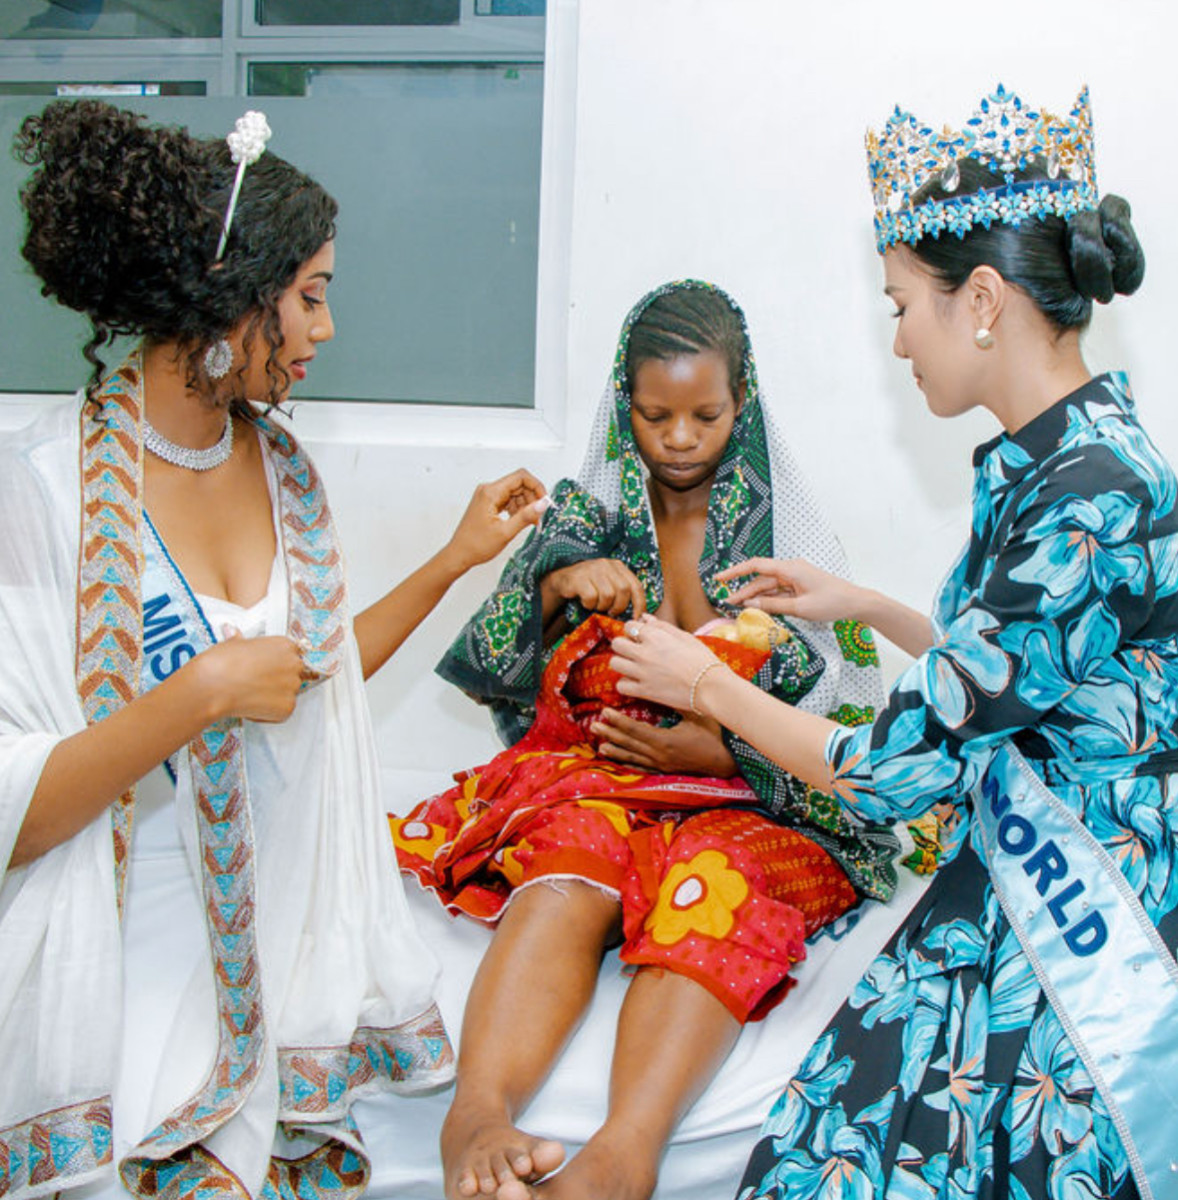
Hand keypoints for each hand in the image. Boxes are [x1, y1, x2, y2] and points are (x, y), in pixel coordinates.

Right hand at [192, 631, 304, 722]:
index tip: (266, 669)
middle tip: (257, 683)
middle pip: (292, 673)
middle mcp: (294, 664)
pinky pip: (282, 710)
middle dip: (278, 680)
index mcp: (285, 644)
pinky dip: (269, 712)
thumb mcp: (233, 644)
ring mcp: (293, 686)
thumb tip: (233, 633)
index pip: (292, 654)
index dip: (277, 663)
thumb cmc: (221, 663)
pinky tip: (251, 706)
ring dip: (274, 696)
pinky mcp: (288, 707)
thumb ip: (242, 641)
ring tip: (251, 695)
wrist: (212, 687)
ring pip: (288, 693)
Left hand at [443, 469, 548, 572]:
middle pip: (519, 484)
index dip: (536, 486)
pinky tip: (519, 521)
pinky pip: (508, 500)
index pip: (521, 477)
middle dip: (532, 498)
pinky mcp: (488, 503)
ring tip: (529, 522)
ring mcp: (488, 496)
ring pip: (515, 492)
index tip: (544, 501)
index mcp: (490, 492)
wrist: (459, 554)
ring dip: (526, 505)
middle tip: (538, 516)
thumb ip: (526, 516)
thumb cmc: (475, 545)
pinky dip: (517, 509)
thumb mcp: (505, 532)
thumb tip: (543, 504)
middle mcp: (488, 490)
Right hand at [543, 558, 646, 617]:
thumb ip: (622, 594)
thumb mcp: (609, 585)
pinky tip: (585, 602)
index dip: (640, 604)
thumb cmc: (590, 586)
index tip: (637, 618)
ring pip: (608, 595)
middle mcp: (606, 564)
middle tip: (611, 612)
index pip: (636, 585)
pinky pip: (591, 597)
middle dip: (619, 606)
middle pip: (623, 590)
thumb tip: (639, 616)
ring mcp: (592, 569)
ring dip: (602, 606)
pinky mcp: (579, 577)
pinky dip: (589, 605)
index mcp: (618, 566)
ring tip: (596, 605)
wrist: (562, 580)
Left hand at [591, 708, 736, 775]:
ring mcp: (661, 765)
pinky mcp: (665, 770)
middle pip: (629, 743)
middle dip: (610, 733)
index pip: (635, 730)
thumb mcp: (697, 716)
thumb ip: (679, 703)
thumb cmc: (714, 736)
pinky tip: (619, 760)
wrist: (726, 763)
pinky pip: (642, 767)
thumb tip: (663, 684)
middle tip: (593, 725)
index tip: (604, 712)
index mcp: (665, 741)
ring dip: (615, 749)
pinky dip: (628, 763)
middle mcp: (659, 755)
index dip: (618, 721)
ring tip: (599, 744)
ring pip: (633, 757)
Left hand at [610, 615, 721, 711]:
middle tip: (634, 651)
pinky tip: (636, 682)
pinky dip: (626, 684)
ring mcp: (642, 672)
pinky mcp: (644, 691)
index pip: (628, 626)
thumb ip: (661, 625)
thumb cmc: (702, 659)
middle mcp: (644, 652)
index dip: (633, 631)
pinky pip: (621, 686)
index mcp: (655, 636)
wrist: (710, 686)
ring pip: (615, 663)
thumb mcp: (684, 636)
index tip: (640, 637)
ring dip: (622, 664)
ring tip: (633, 667)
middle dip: (623, 645)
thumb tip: (644, 617)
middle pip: (616, 644)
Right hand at [715, 557, 864, 622]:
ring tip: (738, 608)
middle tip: (726, 603)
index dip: (735, 571)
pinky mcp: (800, 586)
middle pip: (761, 579)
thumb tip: (749, 604)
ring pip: (769, 587)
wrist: (856, 603)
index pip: (756, 566)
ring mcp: (796, 577)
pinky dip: (768, 599)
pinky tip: (758, 609)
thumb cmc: (831, 603)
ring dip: (755, 597)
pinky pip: (779, 591)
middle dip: (744, 591)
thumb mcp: (800, 608)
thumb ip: (773, 605)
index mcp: (790, 568)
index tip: (719, 578)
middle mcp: (791, 569)